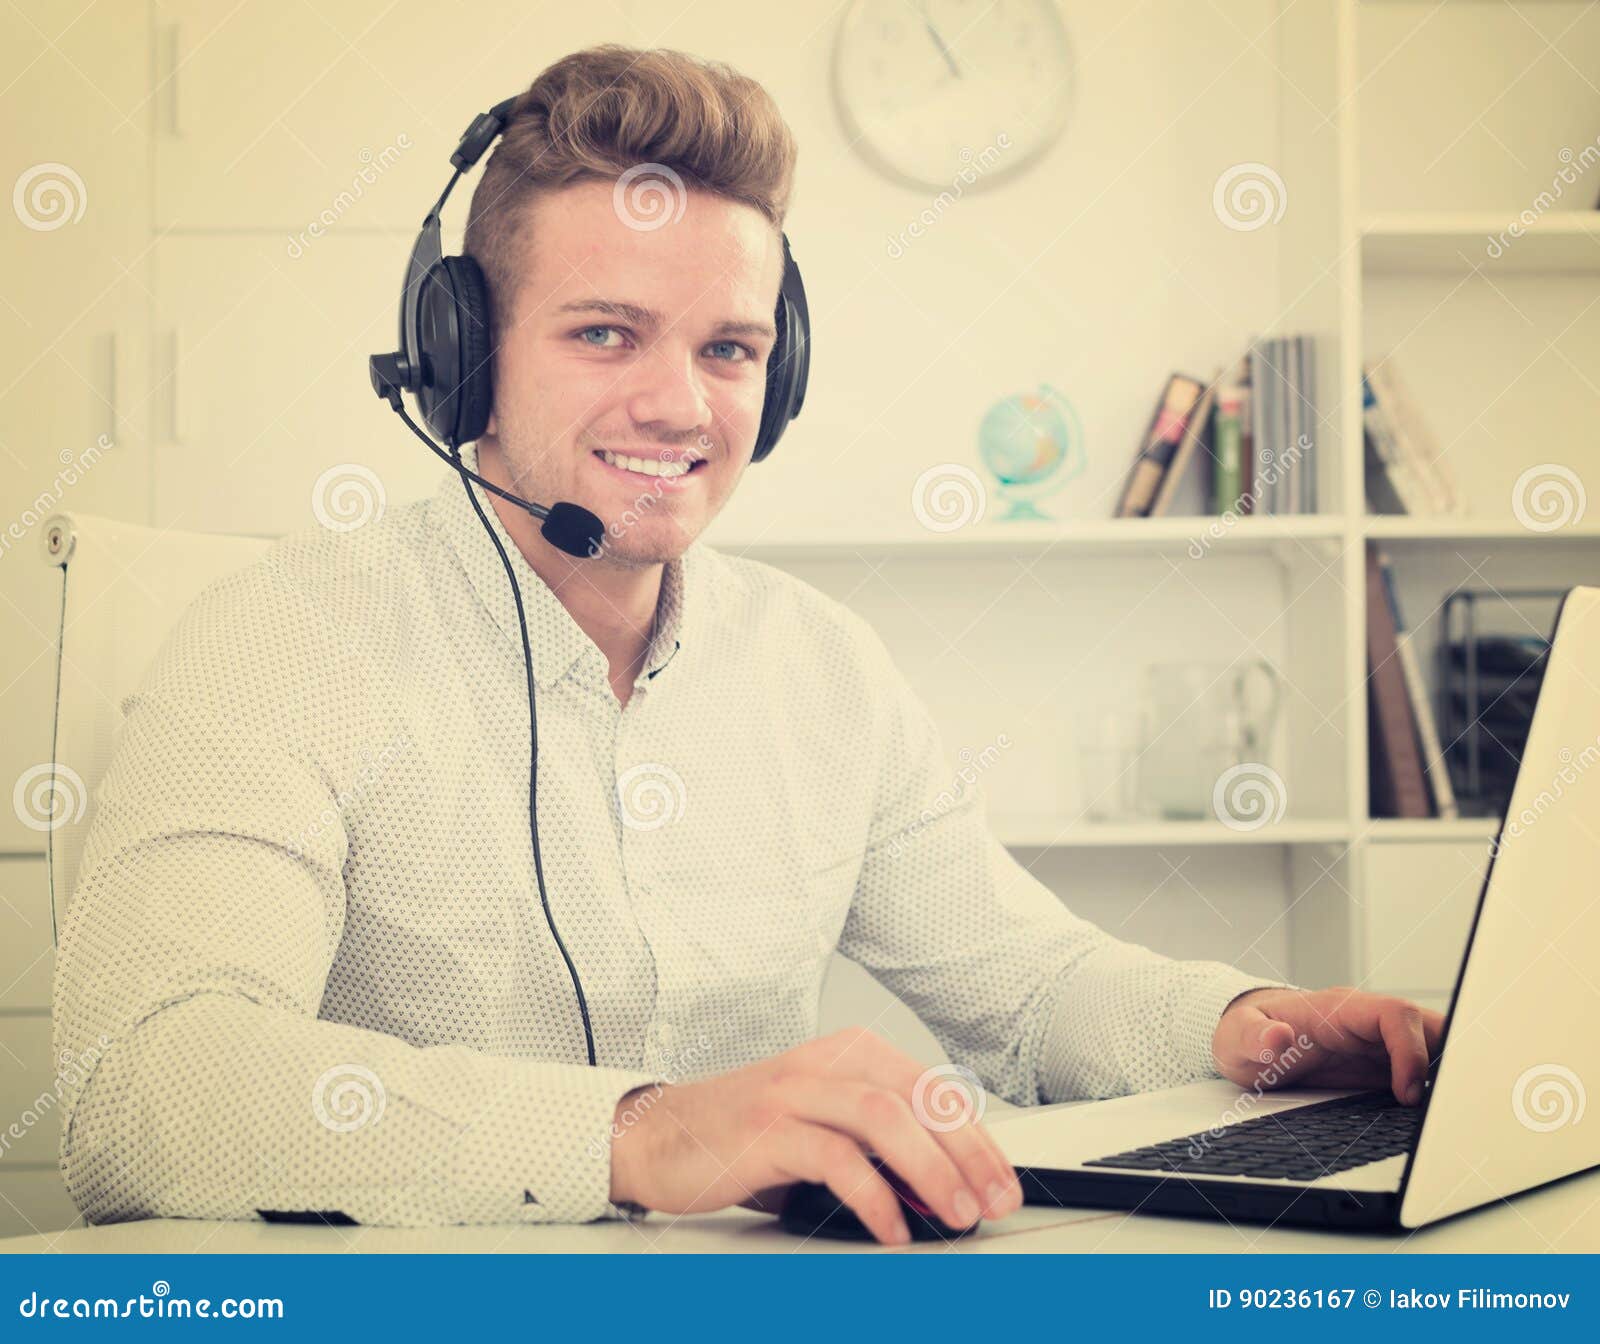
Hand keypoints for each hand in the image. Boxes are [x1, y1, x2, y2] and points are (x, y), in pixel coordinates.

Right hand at [607, 1027, 1022, 1244]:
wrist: (659, 1135)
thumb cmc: (742, 1133)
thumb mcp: (820, 1125)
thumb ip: (874, 1144)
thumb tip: (944, 1184)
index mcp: (847, 1054)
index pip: (931, 1088)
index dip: (976, 1136)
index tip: (1003, 1180)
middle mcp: (825, 1063)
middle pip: (918, 1097)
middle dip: (968, 1153)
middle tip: (995, 1200)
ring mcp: (794, 1092)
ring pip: (884, 1118)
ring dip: (931, 1169)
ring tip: (955, 1212)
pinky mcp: (766, 1130)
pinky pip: (836, 1158)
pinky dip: (873, 1196)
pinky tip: (892, 1227)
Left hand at [1211, 986, 1444, 1104]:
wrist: (1247, 1039)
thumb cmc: (1246, 1034)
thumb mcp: (1236, 1038)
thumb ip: (1252, 1036)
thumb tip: (1276, 1037)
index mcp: (1339, 1010)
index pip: (1396, 1014)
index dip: (1412, 1050)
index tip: (1406, 1093)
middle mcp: (1367, 1022)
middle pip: (1428, 1025)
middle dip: (1450, 1059)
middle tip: (1447, 1107)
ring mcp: (1379, 1042)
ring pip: (1434, 1044)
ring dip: (1447, 1074)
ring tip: (1447, 1114)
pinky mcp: (1383, 1063)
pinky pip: (1423, 1067)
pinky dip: (1437, 1086)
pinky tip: (1436, 1115)